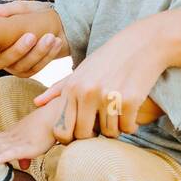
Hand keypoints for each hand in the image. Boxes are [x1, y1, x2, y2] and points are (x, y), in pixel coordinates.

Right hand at [0, 0, 65, 76]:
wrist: (61, 24)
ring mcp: (11, 64)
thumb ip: (8, 10)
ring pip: (19, 66)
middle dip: (18, 50)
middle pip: (0, 61)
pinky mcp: (25, 71)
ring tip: (52, 37)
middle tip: (32, 35)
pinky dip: (46, 57)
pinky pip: (33, 69)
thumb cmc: (38, 14)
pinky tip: (57, 43)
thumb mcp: (25, 9)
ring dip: (38, 52)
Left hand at [0, 105, 59, 169]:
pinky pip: (14, 153)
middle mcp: (11, 137)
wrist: (57, 117)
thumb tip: (23, 166)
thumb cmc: (45, 130)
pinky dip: (3, 157)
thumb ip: (25, 156)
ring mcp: (19, 142)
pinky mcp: (29, 147)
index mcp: (10, 135)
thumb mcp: (33, 145)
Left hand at [34, 16, 168, 139]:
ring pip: (109, 133)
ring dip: (116, 128)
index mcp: (72, 87)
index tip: (81, 133)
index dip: (71, 138)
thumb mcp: (81, 70)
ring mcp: (108, 97)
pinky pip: (128, 127)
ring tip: (118, 114)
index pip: (62, 129)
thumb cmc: (109, 58)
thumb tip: (37, 103)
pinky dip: (131, 124)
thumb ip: (58, 89)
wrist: (143, 43)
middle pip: (84, 135)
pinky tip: (132, 113)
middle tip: (102, 125)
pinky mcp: (130, 100)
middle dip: (94, 135)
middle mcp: (87, 93)